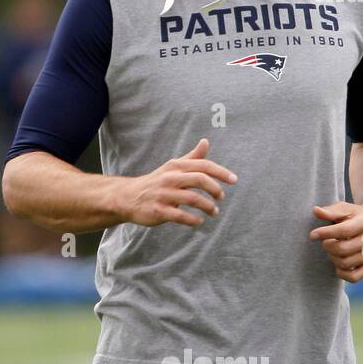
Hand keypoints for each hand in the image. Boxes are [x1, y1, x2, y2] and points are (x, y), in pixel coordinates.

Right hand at [117, 138, 236, 227]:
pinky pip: (181, 216)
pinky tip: (199, 221)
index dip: (221, 172)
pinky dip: (194, 220)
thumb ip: (192, 157)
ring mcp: (163, 195)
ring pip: (193, 199)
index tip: (234, 180)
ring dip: (208, 206)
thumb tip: (206, 142)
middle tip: (221, 197)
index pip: (203, 166)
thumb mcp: (172, 167)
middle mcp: (169, 178)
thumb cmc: (156, 182)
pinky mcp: (158, 211)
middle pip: (199, 179)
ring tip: (214, 212)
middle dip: (215, 189)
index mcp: (175, 166)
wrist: (127, 197)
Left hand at [310, 201, 362, 282]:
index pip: (344, 231)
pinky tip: (337, 262)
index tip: (312, 235)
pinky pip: (353, 277)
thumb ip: (330, 211)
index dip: (325, 233)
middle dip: (328, 246)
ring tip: (333, 250)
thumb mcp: (344, 209)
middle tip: (326, 242)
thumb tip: (315, 211)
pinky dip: (341, 272)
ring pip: (345, 263)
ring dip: (333, 257)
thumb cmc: (356, 216)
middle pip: (343, 249)